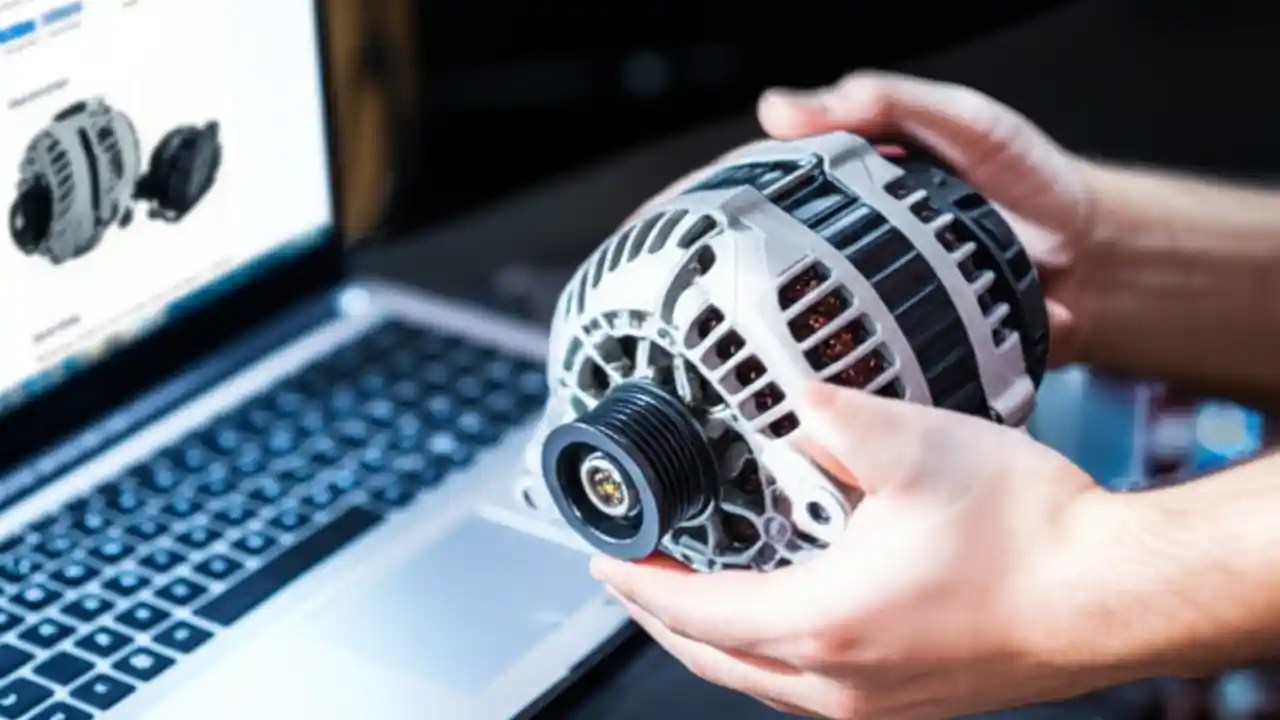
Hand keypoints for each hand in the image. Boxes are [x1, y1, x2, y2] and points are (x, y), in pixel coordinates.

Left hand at [590, 382, 1124, 719]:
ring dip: (715, 637)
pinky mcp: (907, 701)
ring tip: (696, 593)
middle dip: (664, 615)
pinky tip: (782, 616)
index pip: (693, 610)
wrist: (1110, 592)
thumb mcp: (918, 447)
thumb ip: (837, 416)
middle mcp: (841, 681)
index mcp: (825, 623)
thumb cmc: (1032, 537)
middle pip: (712, 656)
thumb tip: (797, 400)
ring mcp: (875, 702)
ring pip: (756, 678)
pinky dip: (769, 651)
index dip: (637, 581)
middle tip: (637, 573)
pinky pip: (806, 686)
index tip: (606, 557)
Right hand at [631, 71, 1101, 366]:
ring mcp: (868, 296)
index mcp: (852, 182)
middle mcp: (849, 243)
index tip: (646, 232)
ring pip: (786, 316)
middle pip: (753, 260)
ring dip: (741, 337)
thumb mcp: (963, 122)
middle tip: (652, 302)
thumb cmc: (1035, 184)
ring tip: (693, 351)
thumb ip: (885, 104)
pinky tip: (775, 388)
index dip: (692, 209)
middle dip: (695, 282)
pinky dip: (803, 375)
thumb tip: (785, 108)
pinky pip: (839, 359)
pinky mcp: (895, 344)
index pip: (753, 187)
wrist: (1098, 264)